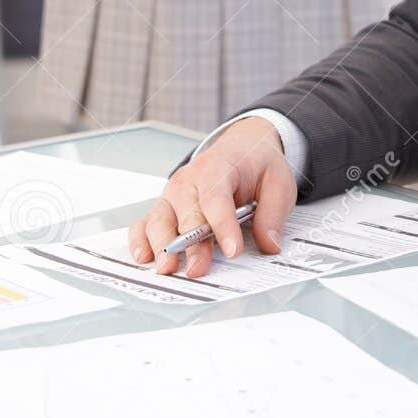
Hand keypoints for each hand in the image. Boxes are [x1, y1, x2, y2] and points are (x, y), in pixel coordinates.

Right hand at [128, 117, 297, 280]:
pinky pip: (144, 222)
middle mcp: (188, 180)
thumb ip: (273, 214)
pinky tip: (143, 257)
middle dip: (191, 243)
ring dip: (161, 244)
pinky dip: (140, 239)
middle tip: (198, 269)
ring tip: (167, 268)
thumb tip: (269, 244)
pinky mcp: (164, 207)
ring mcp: (172, 194)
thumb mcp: (278, 182)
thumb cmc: (255, 165)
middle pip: (186, 212)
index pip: (217, 197)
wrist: (241, 148)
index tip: (233, 250)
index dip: (223, 225)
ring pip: (160, 218)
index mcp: (217, 167)